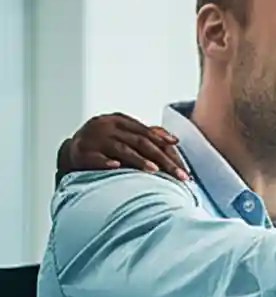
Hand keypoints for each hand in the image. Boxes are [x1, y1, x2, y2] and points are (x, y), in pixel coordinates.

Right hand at [65, 113, 187, 180]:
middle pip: (141, 142)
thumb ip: (146, 135)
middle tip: (180, 175)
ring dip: (139, 160)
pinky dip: (106, 162)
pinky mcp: (81, 152)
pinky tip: (116, 167)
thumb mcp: (123, 133)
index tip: (183, 164)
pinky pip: (95, 158)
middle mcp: (108, 126)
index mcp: (120, 121)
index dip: (168, 148)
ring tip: (156, 171)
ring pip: (121, 149)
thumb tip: (173, 139)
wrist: (71, 149)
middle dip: (163, 159)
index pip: (149, 134)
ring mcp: (94, 139)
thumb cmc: (103, 142)